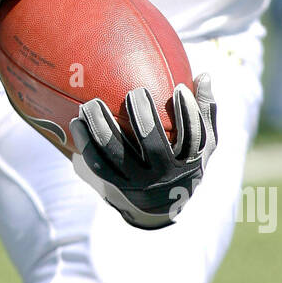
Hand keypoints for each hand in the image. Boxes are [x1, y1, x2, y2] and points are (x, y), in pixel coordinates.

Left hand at [69, 74, 217, 228]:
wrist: (160, 207)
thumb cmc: (182, 161)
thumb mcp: (202, 146)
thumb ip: (205, 112)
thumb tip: (205, 75)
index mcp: (188, 161)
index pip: (193, 137)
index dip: (188, 113)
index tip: (180, 88)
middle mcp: (163, 174)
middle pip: (153, 145)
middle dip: (144, 117)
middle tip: (135, 91)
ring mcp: (137, 181)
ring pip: (117, 153)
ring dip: (102, 126)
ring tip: (91, 103)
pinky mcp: (115, 185)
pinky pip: (97, 163)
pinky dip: (85, 142)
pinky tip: (76, 122)